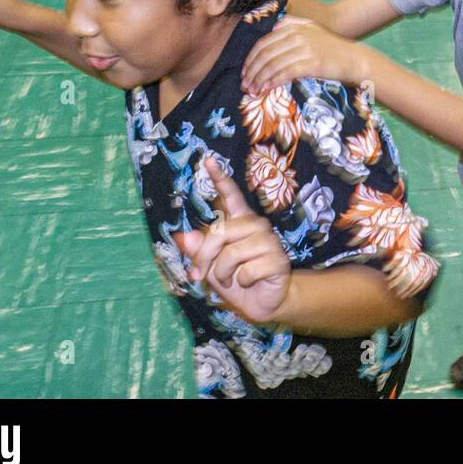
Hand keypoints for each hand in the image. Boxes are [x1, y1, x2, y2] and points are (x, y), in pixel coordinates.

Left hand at [181, 155, 290, 324]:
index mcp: (240, 221)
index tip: (208, 160)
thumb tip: (184, 236)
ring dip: (223, 273)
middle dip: (205, 257)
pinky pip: (247, 270)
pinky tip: (250, 281)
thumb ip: (199, 249)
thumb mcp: (210, 265)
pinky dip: (242, 282)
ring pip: (231, 253)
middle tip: (201, 274)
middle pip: (220, 232)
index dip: (220, 178)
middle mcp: (256, 225)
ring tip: (231, 279)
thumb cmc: (235, 279)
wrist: (261, 302)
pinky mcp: (278, 259)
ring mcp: (269, 241)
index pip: (230, 196)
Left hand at [241, 16, 364, 93]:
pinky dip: (272, 82)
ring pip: (272, 65)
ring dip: (259, 79)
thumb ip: (292, 25)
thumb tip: (271, 30)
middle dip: (251, 71)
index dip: (250, 59)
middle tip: (245, 84)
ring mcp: (304, 49)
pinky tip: (266, 89)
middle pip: (265, 54)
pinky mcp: (311, 63)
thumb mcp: (312, 29)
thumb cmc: (332, 48)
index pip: (263, 42)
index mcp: (293, 27)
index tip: (245, 72)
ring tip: (252, 90)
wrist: (354, 59)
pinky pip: (285, 73)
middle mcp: (297, 35)